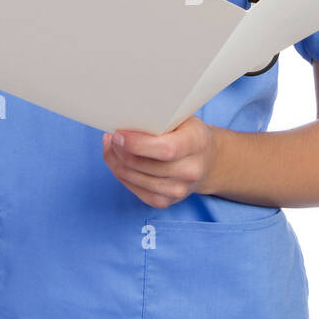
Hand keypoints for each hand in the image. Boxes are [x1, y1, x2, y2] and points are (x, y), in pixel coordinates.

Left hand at [101, 115, 221, 206]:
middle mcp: (190, 170)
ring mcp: (178, 190)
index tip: (118, 134)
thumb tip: (123, 119)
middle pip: (143, 164)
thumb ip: (158, 118)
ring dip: (116, 161)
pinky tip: (118, 161)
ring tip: (112, 146)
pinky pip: (133, 189)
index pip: (165, 149)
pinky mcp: (165, 201)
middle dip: (120, 150)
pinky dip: (121, 174)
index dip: (136, 143)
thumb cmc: (187, 132)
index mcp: (196, 143)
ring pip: (133, 178)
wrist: (206, 160)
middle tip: (112, 137)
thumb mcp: (181, 117)